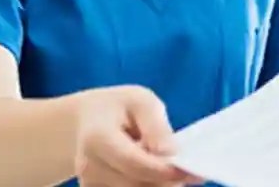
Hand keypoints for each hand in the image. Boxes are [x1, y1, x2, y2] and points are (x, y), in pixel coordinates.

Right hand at [73, 85, 202, 186]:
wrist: (85, 121)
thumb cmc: (118, 107)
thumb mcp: (141, 100)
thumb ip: (156, 127)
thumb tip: (171, 154)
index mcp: (98, 139)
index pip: (136, 164)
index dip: (166, 172)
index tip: (193, 172)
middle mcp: (89, 167)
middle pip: (137, 185)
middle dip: (166, 181)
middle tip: (185, 169)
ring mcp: (90, 184)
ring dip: (158, 184)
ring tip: (164, 165)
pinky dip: (147, 185)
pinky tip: (150, 171)